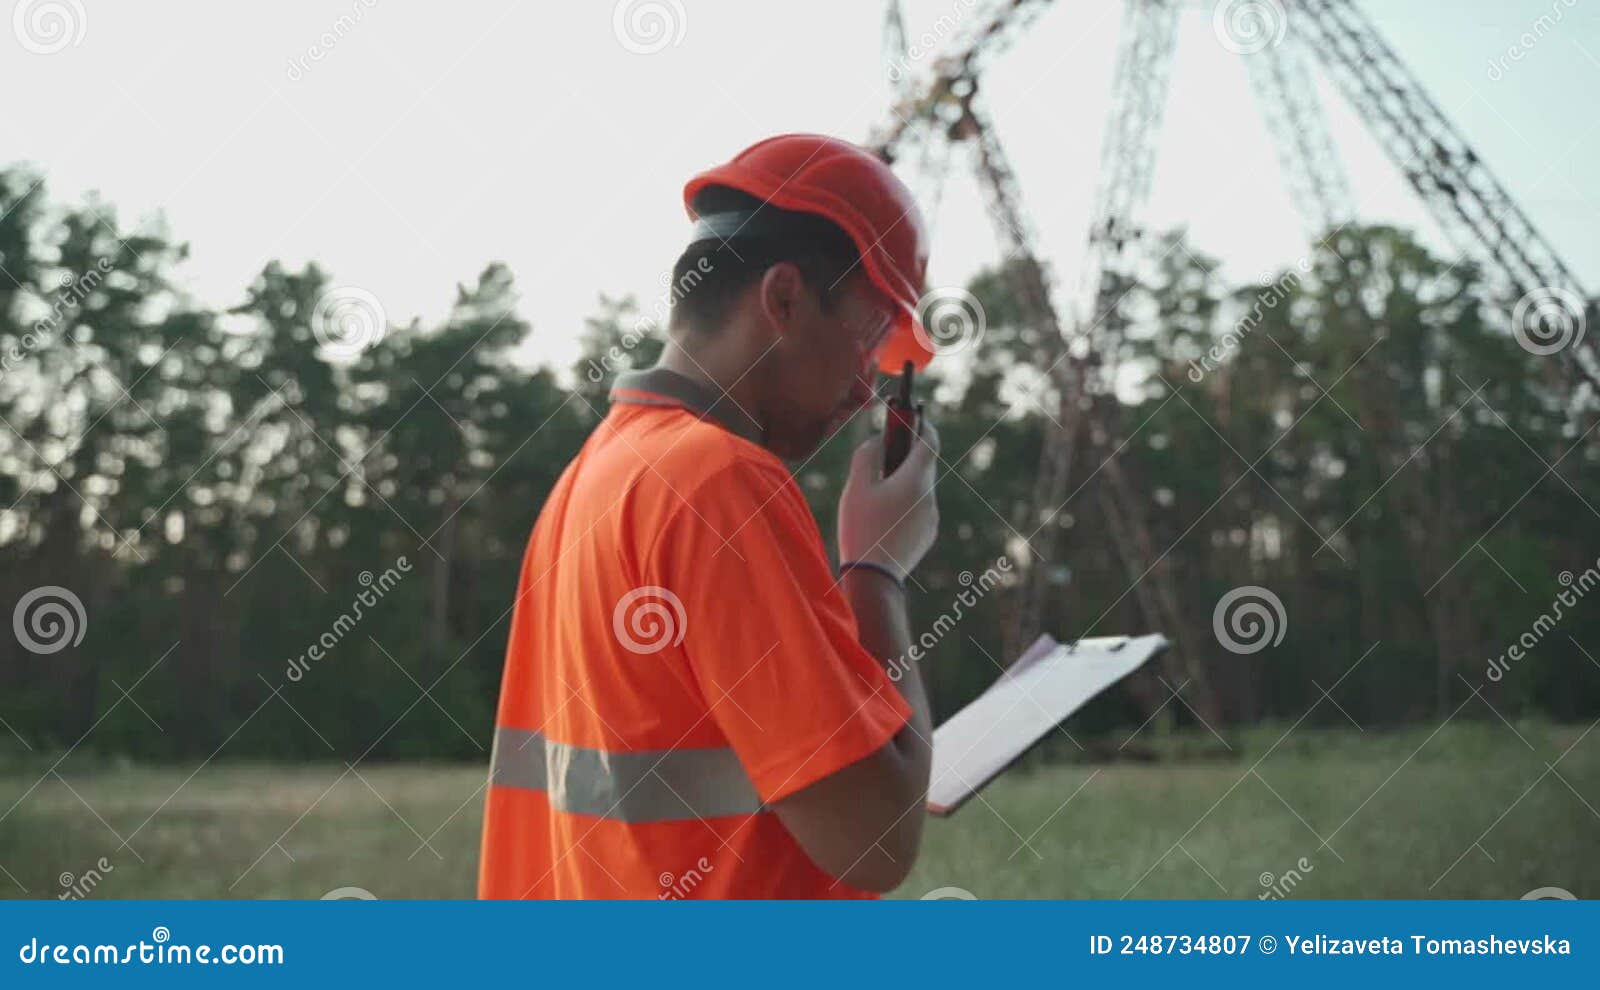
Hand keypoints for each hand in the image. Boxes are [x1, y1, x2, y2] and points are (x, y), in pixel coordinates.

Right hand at [838, 415, 939, 581]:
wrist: (874, 578)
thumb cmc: (861, 528)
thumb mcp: (856, 486)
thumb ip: (867, 455)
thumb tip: (877, 442)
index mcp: (915, 480)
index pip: (929, 441)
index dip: (921, 424)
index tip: (909, 417)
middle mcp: (929, 496)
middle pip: (922, 465)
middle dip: (904, 455)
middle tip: (881, 453)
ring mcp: (931, 517)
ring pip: (919, 488)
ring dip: (902, 481)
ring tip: (874, 493)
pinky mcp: (927, 534)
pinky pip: (918, 508)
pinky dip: (904, 502)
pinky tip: (881, 517)